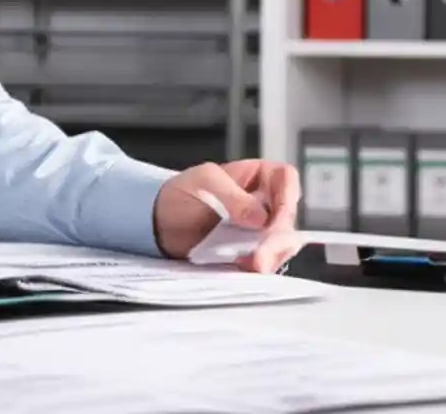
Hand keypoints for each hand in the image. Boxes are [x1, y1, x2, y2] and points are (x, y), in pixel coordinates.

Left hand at [153, 160, 302, 272]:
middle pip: (287, 216)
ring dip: (271, 255)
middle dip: (277, 237)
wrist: (158, 223)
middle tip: (260, 253)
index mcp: (255, 176)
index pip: (285, 178)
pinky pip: (267, 259)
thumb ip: (232, 197)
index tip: (276, 216)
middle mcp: (262, 202)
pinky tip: (247, 269)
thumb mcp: (203, 182)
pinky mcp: (250, 251)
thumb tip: (260, 216)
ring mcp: (258, 229)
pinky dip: (260, 265)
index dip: (287, 195)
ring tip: (252, 265)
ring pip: (282, 242)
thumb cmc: (179, 194)